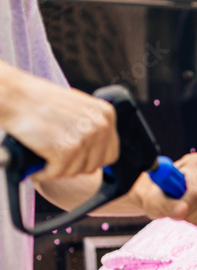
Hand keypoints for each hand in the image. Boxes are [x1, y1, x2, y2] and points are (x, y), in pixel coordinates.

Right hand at [0, 61, 117, 181]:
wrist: (12, 95)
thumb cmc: (38, 101)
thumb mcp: (76, 108)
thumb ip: (91, 126)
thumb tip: (98, 153)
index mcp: (106, 114)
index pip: (110, 154)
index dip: (92, 161)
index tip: (75, 159)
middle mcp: (100, 125)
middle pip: (95, 165)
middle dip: (75, 167)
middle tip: (56, 162)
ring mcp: (85, 137)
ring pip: (77, 171)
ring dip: (58, 170)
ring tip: (44, 162)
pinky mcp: (67, 149)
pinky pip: (58, 173)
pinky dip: (44, 174)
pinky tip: (36, 170)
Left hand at [124, 153, 196, 231]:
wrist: (166, 194)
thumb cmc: (158, 195)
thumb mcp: (155, 201)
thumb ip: (166, 205)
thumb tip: (182, 211)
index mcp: (194, 163)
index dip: (189, 208)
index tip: (177, 213)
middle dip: (194, 217)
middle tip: (181, 216)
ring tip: (189, 217)